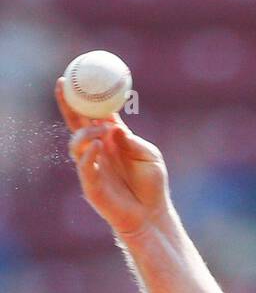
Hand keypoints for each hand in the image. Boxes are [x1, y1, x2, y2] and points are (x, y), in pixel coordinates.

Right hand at [56, 77, 171, 239]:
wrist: (152, 216)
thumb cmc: (153, 185)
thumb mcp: (150, 157)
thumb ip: (134, 142)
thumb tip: (115, 128)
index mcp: (110, 139)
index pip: (92, 114)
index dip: (83, 97)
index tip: (76, 76)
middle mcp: (98, 150)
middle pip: (76, 123)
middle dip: (67, 104)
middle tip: (65, 85)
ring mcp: (92, 167)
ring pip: (76, 143)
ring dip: (86, 131)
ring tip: (102, 130)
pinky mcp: (91, 186)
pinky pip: (84, 166)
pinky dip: (88, 153)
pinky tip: (97, 145)